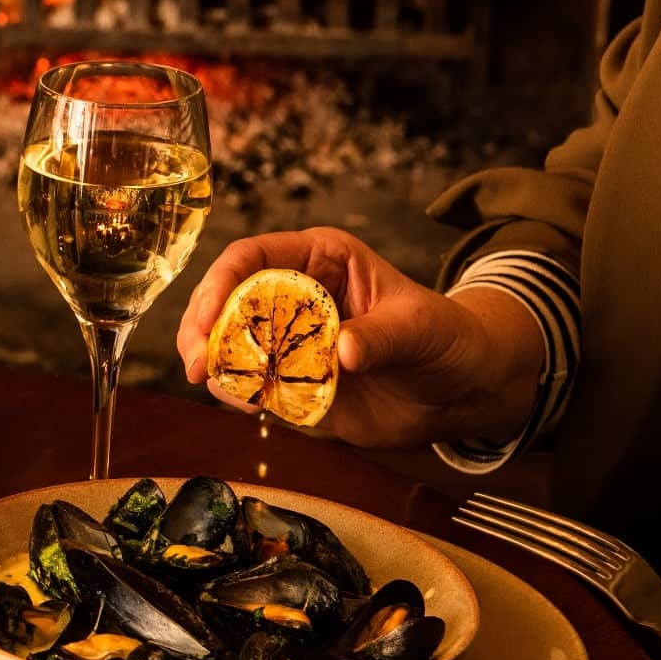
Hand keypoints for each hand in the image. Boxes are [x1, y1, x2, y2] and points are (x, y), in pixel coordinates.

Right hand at [173, 226, 544, 449]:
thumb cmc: (446, 339)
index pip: (252, 257)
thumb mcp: (420, 328)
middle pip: (224, 298)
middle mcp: (293, 294)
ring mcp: (286, 338)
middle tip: (198, 362)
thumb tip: (343, 352)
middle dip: (201, 326)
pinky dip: (235, 392)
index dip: (222, 282)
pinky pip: (248, 382)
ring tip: (208, 380)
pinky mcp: (289, 379)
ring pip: (225, 340)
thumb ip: (382, 337)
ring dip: (210, 359)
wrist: (462, 390)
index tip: (211, 317)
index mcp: (319, 260)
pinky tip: (240, 401)